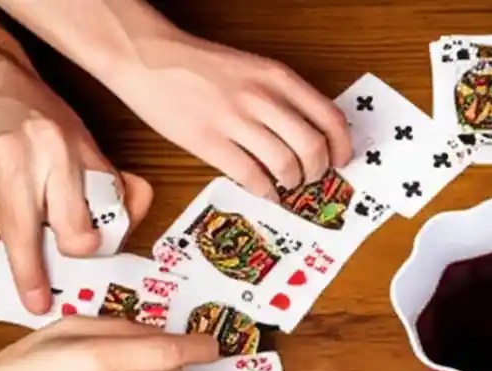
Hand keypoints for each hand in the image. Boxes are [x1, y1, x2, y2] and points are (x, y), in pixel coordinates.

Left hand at [0, 61, 151, 313]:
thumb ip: (7, 220)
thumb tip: (39, 262)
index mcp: (12, 160)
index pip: (26, 234)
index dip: (33, 275)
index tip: (39, 303)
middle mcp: (54, 153)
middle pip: (82, 233)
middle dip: (72, 251)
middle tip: (58, 249)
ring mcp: (85, 150)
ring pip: (112, 217)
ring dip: (96, 230)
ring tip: (74, 227)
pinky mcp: (105, 151)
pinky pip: (129, 194)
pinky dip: (119, 211)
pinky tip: (101, 211)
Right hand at [106, 30, 350, 196]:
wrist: (150, 58)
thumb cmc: (202, 66)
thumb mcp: (254, 69)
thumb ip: (283, 96)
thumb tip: (312, 133)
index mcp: (277, 77)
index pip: (330, 118)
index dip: (342, 147)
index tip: (341, 160)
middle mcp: (262, 98)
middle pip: (312, 148)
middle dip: (318, 171)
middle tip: (311, 177)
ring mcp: (235, 121)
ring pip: (285, 166)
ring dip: (291, 182)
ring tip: (286, 183)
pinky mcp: (208, 142)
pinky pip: (250, 177)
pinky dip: (265, 191)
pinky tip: (264, 191)